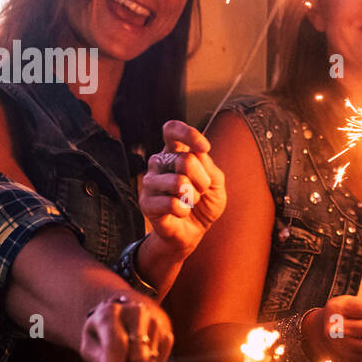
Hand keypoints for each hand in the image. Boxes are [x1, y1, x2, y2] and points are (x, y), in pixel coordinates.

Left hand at [80, 294, 173, 361]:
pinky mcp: (166, 331)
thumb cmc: (103, 333)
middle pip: (138, 356)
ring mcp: (154, 321)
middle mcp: (136, 312)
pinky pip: (161, 361)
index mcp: (110, 313)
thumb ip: (98, 360)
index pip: (116, 345)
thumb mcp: (90, 345)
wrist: (123, 313)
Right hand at [141, 121, 226, 256]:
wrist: (193, 231)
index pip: (171, 130)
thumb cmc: (204, 203)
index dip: (187, 134)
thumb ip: (209, 166)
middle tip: (200, 191)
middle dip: (202, 180)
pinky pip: (171, 203)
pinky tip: (181, 212)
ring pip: (178, 182)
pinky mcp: (146, 202)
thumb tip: (197, 152)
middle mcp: (159, 162)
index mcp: (175, 152)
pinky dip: (184, 210)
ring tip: (190, 202)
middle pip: (184, 160)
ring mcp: (150, 181)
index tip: (204, 148)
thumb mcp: (216, 183)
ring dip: (193, 197)